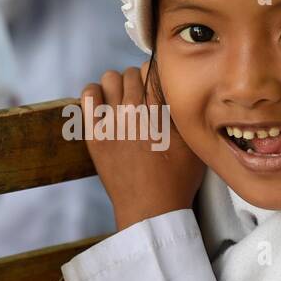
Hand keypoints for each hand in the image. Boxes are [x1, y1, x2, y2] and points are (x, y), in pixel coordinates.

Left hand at [79, 64, 204, 231]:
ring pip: (109, 78)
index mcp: (159, 111)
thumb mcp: (192, 143)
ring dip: (118, 86)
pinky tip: (106, 108)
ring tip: (125, 102)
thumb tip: (176, 86)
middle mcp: (133, 112)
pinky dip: (96, 95)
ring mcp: (110, 123)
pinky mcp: (94, 135)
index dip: (159, 76)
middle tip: (144, 100)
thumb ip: (183, 112)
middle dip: (140, 81)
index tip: (159, 89)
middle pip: (132, 72)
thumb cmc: (177, 180)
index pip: (154, 69)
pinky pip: (88, 96)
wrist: (150, 210)